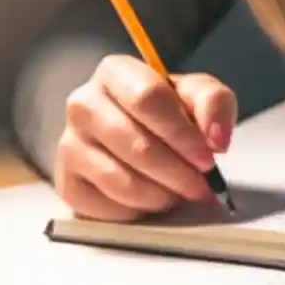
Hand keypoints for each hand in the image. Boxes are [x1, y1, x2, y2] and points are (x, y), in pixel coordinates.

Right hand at [53, 55, 236, 221]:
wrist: (132, 132)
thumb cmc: (165, 112)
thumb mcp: (196, 95)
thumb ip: (213, 103)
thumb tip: (216, 138)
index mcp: (114, 73)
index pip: (147, 98)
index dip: (182, 133)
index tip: (207, 158)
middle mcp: (83, 105)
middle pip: (135, 145)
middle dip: (177, 172)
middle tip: (201, 185)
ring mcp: (69, 145)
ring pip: (121, 181)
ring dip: (160, 195)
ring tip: (177, 191)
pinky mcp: (68, 183)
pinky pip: (107, 208)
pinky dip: (138, 211)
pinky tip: (150, 198)